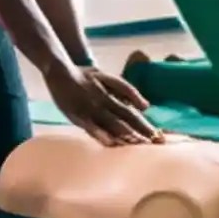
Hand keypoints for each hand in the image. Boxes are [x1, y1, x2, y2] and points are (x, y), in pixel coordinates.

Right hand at [44, 64, 161, 145]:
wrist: (60, 71)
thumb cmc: (86, 76)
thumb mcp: (109, 78)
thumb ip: (127, 90)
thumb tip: (146, 106)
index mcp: (112, 95)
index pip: (132, 113)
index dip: (145, 125)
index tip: (158, 136)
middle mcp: (104, 103)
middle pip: (126, 120)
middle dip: (141, 133)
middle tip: (155, 144)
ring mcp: (91, 110)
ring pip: (111, 124)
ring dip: (126, 136)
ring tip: (140, 146)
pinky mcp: (77, 116)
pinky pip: (91, 128)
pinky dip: (102, 135)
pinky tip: (111, 144)